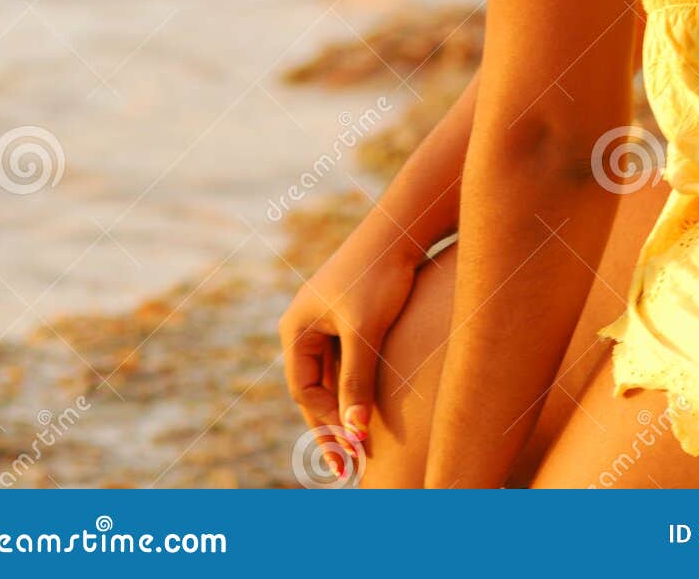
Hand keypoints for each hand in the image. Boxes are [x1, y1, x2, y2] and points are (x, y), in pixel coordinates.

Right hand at [278, 228, 419, 482]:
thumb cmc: (379, 274)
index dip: (324, 427)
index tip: (347, 455)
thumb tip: (355, 432)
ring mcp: (327, 321)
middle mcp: (306, 325)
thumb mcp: (365, 331)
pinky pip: (349, 364)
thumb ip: (358, 380)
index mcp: (297, 327)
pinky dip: (359, 390)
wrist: (402, 229)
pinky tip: (374, 412)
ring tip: (363, 448)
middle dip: (331, 427)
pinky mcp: (350, 317)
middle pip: (315, 389)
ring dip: (346, 410)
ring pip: (333, 379)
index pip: (304, 391)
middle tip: (349, 468)